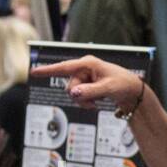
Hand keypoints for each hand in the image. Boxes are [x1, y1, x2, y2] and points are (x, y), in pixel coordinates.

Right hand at [28, 55, 144, 110]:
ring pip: (73, 94)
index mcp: (88, 63)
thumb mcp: (108, 89)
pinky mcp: (86, 86)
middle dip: (79, 97)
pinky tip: (98, 101)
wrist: (133, 92)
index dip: (47, 70)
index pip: (64, 67)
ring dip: (84, 102)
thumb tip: (73, 93)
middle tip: (95, 101)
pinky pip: (79, 97)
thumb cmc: (123, 85)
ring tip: (98, 101)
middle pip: (69, 86)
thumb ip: (90, 92)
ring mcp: (85, 78)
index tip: (33, 72)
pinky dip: (86, 103)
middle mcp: (84, 69)